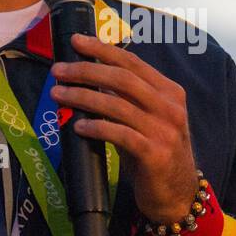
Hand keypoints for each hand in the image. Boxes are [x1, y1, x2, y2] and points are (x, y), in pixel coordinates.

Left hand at [50, 33, 198, 225]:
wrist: (177, 194)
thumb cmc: (155, 154)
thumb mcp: (147, 121)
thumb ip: (126, 100)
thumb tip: (87, 78)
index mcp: (170, 92)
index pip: (133, 62)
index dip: (103, 49)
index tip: (76, 41)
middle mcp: (170, 107)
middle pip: (122, 78)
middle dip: (86, 70)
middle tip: (58, 71)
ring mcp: (164, 131)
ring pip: (117, 105)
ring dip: (82, 97)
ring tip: (59, 95)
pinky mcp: (155, 154)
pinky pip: (119, 134)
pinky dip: (96, 127)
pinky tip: (78, 125)